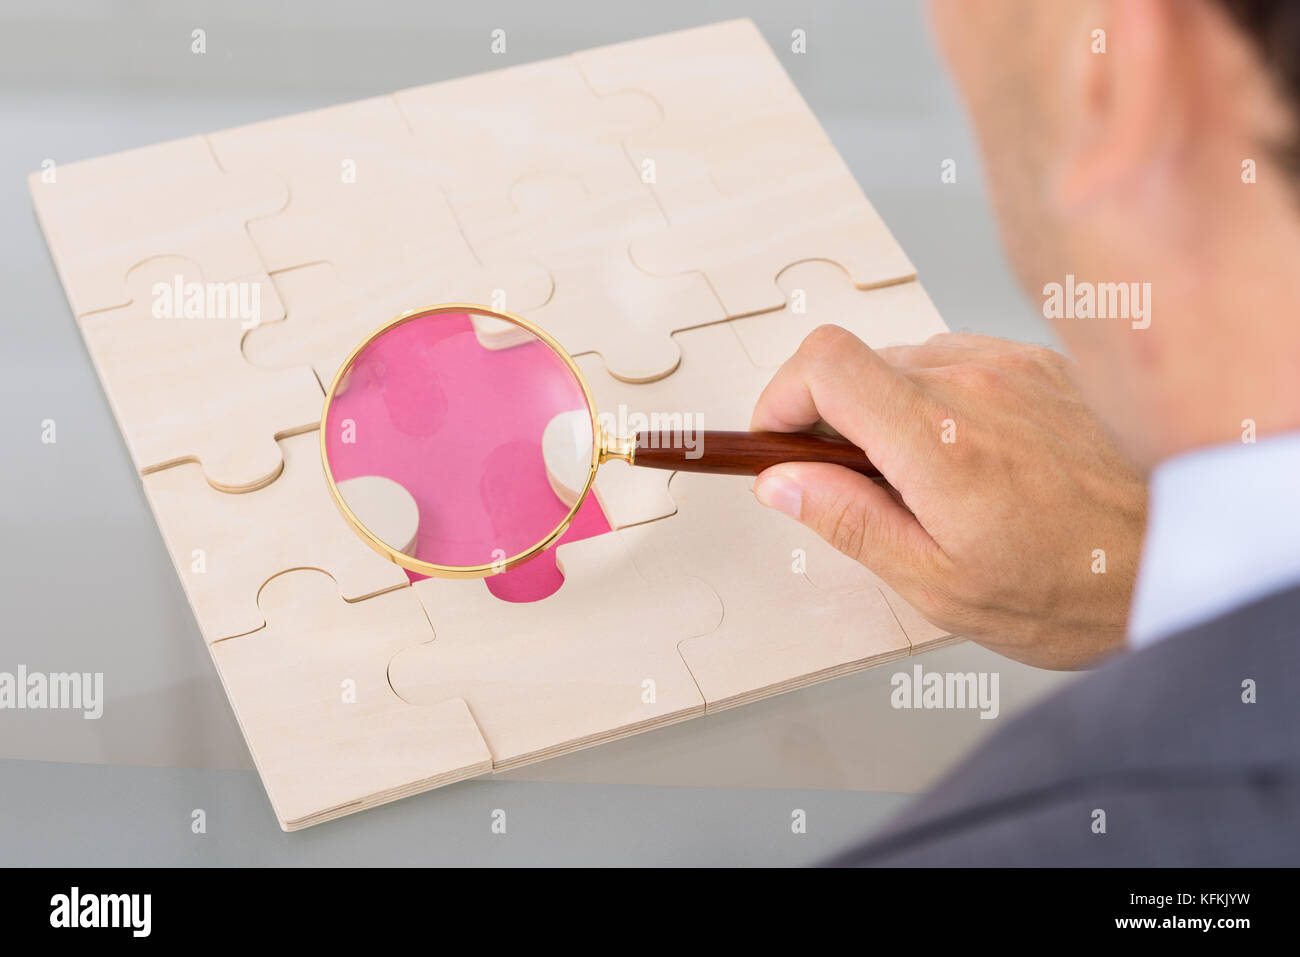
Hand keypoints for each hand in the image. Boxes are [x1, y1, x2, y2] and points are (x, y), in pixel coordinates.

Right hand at [750, 327, 1146, 669]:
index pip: (824, 363)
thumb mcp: (940, 585)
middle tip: (859, 485)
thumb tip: (781, 481)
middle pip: (858, 364)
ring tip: (930, 481)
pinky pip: (961, 364)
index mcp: (938, 440)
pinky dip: (943, 402)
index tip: (779, 440)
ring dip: (892, 411)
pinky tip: (977, 458)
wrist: (1185, 556)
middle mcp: (973, 383)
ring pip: (908, 363)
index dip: (782, 396)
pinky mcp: (1041, 363)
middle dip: (836, 420)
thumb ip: (850, 522)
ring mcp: (1012, 365)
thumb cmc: (1075, 588)